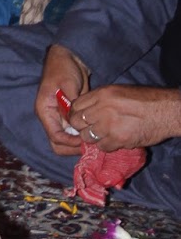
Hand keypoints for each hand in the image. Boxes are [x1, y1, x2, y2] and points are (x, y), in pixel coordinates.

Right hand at [34, 45, 88, 156]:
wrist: (69, 57)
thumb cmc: (64, 68)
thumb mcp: (68, 85)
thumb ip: (70, 104)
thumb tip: (75, 123)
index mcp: (44, 111)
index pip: (55, 137)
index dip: (70, 143)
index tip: (86, 140)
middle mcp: (50, 118)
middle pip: (58, 144)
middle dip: (73, 147)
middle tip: (91, 144)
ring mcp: (60, 118)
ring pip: (67, 140)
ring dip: (79, 142)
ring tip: (94, 139)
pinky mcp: (69, 115)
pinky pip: (74, 132)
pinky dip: (83, 134)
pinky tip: (94, 132)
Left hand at [66, 83, 180, 152]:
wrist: (164, 111)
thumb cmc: (143, 99)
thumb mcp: (117, 91)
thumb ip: (99, 99)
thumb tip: (84, 109)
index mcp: (101, 94)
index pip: (75, 106)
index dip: (75, 114)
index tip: (79, 118)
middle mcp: (102, 109)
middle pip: (77, 122)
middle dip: (81, 127)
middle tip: (90, 129)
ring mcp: (109, 125)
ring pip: (88, 137)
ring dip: (93, 137)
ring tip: (103, 135)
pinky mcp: (119, 139)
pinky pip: (102, 147)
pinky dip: (106, 145)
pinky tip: (114, 140)